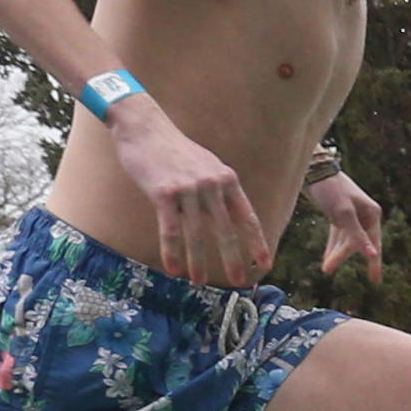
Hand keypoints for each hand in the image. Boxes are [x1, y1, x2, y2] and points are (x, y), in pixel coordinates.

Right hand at [107, 95, 269, 288]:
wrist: (145, 128)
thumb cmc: (175, 151)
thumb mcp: (207, 166)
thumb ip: (220, 189)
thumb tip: (231, 218)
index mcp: (226, 179)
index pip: (247, 217)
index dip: (257, 243)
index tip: (266, 264)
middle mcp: (211, 185)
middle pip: (226, 230)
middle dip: (233, 259)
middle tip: (240, 282)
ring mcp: (188, 189)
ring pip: (197, 234)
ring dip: (199, 262)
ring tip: (199, 281)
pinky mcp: (163, 193)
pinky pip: (170, 230)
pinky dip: (172, 252)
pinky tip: (173, 269)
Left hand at [305, 167, 383, 285]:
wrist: (312, 170)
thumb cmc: (331, 189)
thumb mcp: (343, 214)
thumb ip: (357, 236)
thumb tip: (372, 255)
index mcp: (372, 214)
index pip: (373, 243)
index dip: (374, 263)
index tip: (375, 282)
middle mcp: (365, 215)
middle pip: (357, 243)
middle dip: (342, 256)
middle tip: (327, 270)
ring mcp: (352, 216)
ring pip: (346, 241)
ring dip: (335, 253)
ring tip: (324, 268)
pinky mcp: (339, 215)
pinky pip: (338, 236)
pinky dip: (332, 246)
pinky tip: (327, 259)